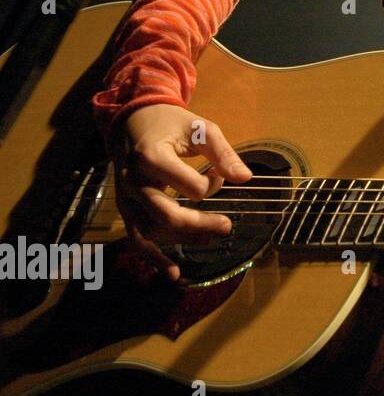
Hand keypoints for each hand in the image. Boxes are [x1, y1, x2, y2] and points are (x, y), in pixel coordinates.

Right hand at [111, 104, 251, 281]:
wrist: (132, 121)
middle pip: (167, 215)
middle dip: (201, 224)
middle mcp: (134, 181)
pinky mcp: (126, 207)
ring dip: (183, 240)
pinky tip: (173, 274)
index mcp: (152, 157)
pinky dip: (153, 257)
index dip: (211, 185)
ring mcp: (127, 197)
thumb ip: (223, 153)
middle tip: (227, 226)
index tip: (217, 174)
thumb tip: (245, 178)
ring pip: (151, 230)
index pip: (190, 187)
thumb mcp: (200, 128)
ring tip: (212, 242)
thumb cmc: (171, 124)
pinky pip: (137, 236)